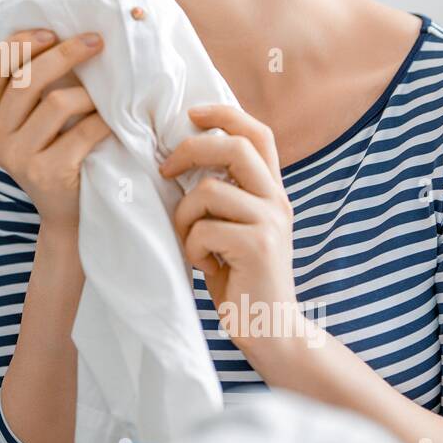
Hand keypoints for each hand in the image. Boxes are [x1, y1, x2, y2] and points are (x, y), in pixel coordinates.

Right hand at [0, 29, 113, 226]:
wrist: (69, 215)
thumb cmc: (58, 154)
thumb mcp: (33, 122)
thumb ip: (33, 88)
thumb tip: (66, 31)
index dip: (17, 45)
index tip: (51, 31)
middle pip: (25, 81)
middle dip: (64, 54)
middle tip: (96, 42)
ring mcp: (17, 158)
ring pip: (55, 103)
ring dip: (89, 93)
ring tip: (108, 94)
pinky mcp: (46, 173)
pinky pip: (82, 132)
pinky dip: (103, 121)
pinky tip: (115, 120)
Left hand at [158, 103, 299, 353]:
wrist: (270, 330)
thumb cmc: (240, 278)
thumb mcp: (235, 228)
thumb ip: (224, 196)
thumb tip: (179, 159)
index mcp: (272, 192)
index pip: (258, 134)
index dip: (225, 113)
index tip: (191, 112)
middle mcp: (277, 201)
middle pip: (233, 147)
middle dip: (191, 150)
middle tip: (165, 169)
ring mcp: (270, 223)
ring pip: (208, 191)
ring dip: (184, 217)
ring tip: (192, 242)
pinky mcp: (257, 247)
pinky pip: (203, 229)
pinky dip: (192, 248)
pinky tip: (205, 266)